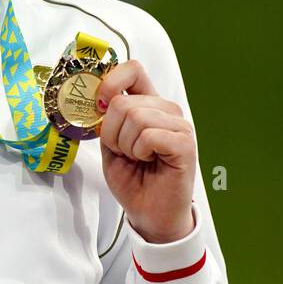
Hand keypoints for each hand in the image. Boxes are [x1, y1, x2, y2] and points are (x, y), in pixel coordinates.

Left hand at [96, 60, 195, 243]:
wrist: (149, 214)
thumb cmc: (133, 179)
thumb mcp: (110, 144)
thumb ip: (106, 119)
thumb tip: (97, 97)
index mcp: (149, 105)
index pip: (132, 70)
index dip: (109, 82)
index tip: (99, 105)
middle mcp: (167, 110)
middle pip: (123, 101)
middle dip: (111, 132)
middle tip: (123, 152)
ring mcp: (179, 125)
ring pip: (135, 117)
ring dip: (125, 145)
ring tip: (136, 158)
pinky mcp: (185, 143)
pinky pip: (149, 135)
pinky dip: (139, 152)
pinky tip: (147, 161)